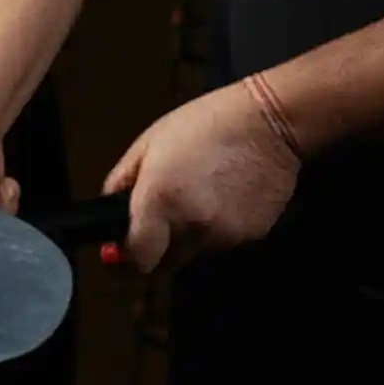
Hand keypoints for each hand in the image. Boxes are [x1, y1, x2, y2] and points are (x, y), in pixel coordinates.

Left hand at [102, 81, 300, 271]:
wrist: (273, 120)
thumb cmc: (207, 124)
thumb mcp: (148, 144)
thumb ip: (120, 184)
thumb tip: (110, 213)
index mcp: (160, 202)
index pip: (137, 261)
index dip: (124, 262)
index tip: (118, 253)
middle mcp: (192, 226)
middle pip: (163, 264)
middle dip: (153, 250)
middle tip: (155, 224)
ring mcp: (224, 234)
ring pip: (193, 253)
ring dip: (186, 236)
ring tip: (196, 196)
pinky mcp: (252, 235)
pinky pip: (222, 242)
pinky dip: (216, 228)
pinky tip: (223, 196)